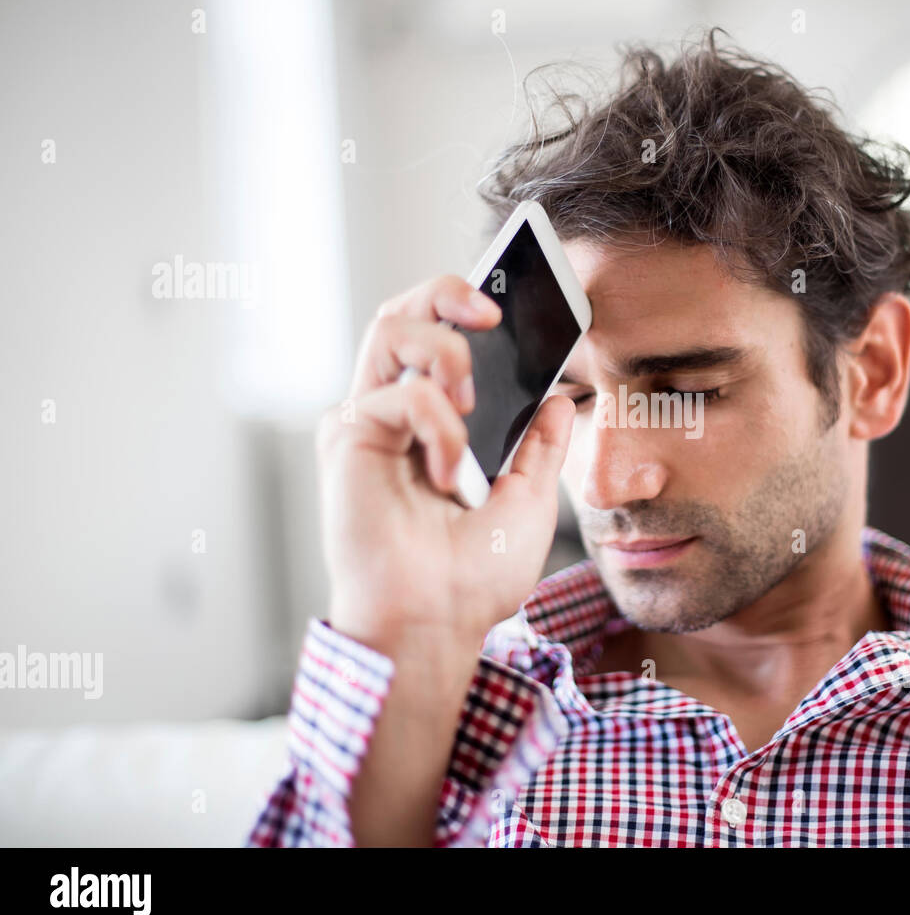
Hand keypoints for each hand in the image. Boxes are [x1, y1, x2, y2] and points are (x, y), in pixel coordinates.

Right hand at [316, 275, 575, 652]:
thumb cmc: (473, 575)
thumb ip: (539, 445)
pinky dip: (439, 426)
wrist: (437, 621)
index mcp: (432, 426)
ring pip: (388, 328)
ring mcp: (367, 423)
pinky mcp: (347, 438)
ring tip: (472, 401)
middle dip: (448, 292)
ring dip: (444, 351)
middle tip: (491, 310)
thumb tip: (558, 398)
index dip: (465, 306)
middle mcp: (392, 415)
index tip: (512, 302)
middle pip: (404, 314)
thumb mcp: (529, 497)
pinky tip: (446, 473)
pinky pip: (399, 396)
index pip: (440, 339)